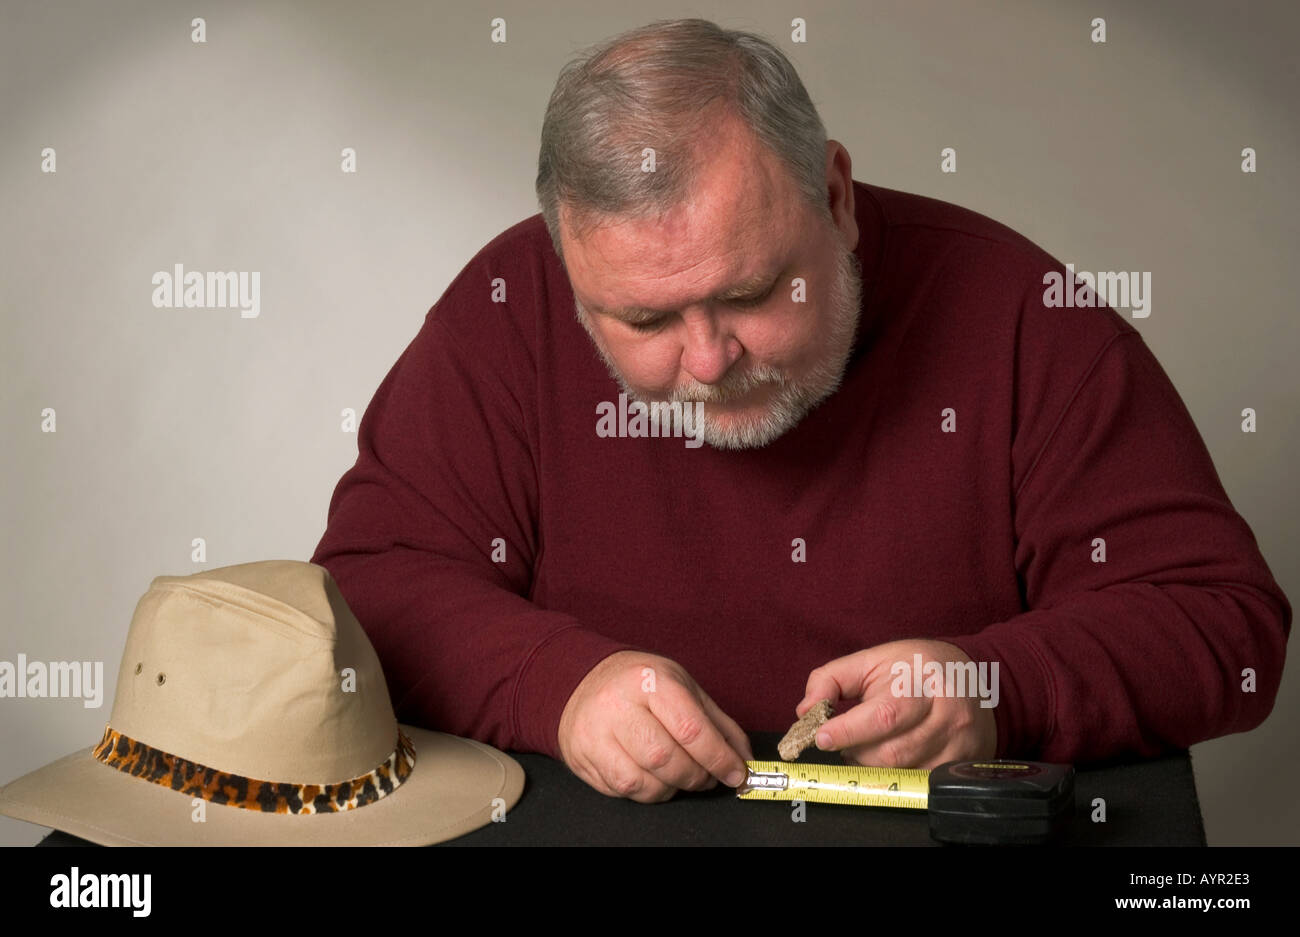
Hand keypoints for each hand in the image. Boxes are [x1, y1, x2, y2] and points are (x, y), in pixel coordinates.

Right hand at [558, 650, 753, 802]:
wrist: (582, 680)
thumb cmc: (639, 683)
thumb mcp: (682, 686)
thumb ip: (716, 722)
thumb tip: (744, 758)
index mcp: (649, 681)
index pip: (690, 728)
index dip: (719, 758)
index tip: (736, 773)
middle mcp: (618, 705)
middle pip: (666, 759)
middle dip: (696, 776)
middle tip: (708, 776)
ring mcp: (595, 734)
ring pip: (643, 782)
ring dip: (672, 788)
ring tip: (680, 775)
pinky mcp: (582, 758)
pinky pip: (622, 791)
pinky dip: (647, 791)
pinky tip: (653, 776)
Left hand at [798, 639, 997, 768]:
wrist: (971, 675)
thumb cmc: (912, 668)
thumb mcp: (870, 661)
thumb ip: (830, 680)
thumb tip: (806, 712)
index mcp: (920, 681)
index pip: (883, 715)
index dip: (848, 731)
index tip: (822, 737)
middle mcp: (946, 713)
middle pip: (891, 751)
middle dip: (857, 751)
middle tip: (846, 740)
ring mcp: (958, 742)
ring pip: (903, 771)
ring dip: (872, 766)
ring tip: (867, 745)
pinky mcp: (961, 763)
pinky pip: (919, 783)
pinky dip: (895, 777)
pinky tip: (890, 758)